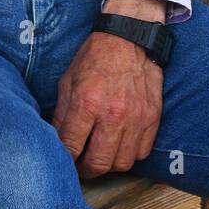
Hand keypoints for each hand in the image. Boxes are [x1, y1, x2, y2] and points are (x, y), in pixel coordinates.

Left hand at [50, 0, 165, 177]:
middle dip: (86, 170)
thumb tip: (56, 139)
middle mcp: (112, 114)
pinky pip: (141, 152)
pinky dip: (129, 155)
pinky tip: (120, 146)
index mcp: (87, 103)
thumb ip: (62, 113)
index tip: (64, 163)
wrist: (128, 38)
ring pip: (122, 163)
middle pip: (98, 163)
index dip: (65, 160)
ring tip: (101, 156)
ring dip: (109, 164)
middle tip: (81, 167)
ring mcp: (135, 118)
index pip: (71, 146)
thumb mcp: (68, 80)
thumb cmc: (94, 57)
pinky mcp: (152, 118)